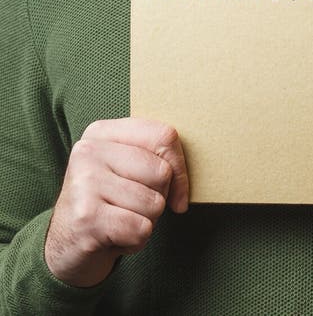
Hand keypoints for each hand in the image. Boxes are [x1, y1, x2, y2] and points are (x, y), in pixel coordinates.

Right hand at [45, 117, 188, 286]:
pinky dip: (136, 241)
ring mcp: (85, 183)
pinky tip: (113, 238)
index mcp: (101, 132)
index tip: (175, 190)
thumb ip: (157, 160)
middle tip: (131, 207)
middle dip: (158, 198)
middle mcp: (89, 151)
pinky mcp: (86, 217)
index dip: (180, 167)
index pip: (164, 136)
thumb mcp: (128, 171)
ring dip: (146, 222)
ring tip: (120, 221)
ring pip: (154, 204)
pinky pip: (141, 229)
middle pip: (162, 171)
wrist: (64, 247)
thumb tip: (182, 191)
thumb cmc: (107, 204)